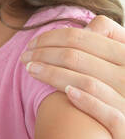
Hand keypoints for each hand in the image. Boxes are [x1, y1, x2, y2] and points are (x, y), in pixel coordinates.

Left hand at [21, 15, 124, 138]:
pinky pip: (107, 113)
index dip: (51, 38)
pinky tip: (65, 93)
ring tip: (31, 70)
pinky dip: (86, 101)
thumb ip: (109, 40)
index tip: (33, 43)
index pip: (81, 38)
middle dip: (43, 54)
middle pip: (76, 57)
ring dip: (52, 74)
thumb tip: (90, 25)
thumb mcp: (123, 59)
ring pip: (86, 82)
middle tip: (24, 57)